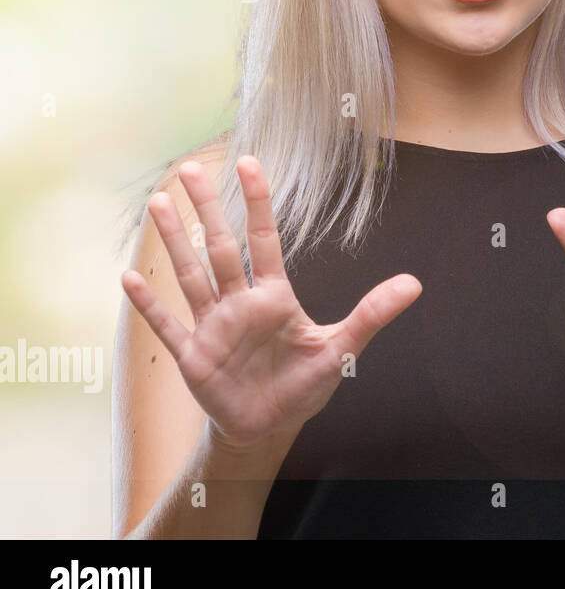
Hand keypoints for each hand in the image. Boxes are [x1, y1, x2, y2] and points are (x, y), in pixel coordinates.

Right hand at [121, 155, 422, 449]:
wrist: (271, 426)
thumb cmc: (304, 383)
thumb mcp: (342, 348)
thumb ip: (373, 314)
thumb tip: (413, 284)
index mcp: (275, 297)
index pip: (265, 239)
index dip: (258, 202)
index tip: (249, 162)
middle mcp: (240, 304)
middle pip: (220, 246)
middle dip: (207, 207)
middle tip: (189, 166)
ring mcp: (213, 327)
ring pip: (190, 276)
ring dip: (173, 242)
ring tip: (158, 203)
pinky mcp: (193, 357)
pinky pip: (167, 326)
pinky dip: (149, 305)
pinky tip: (128, 278)